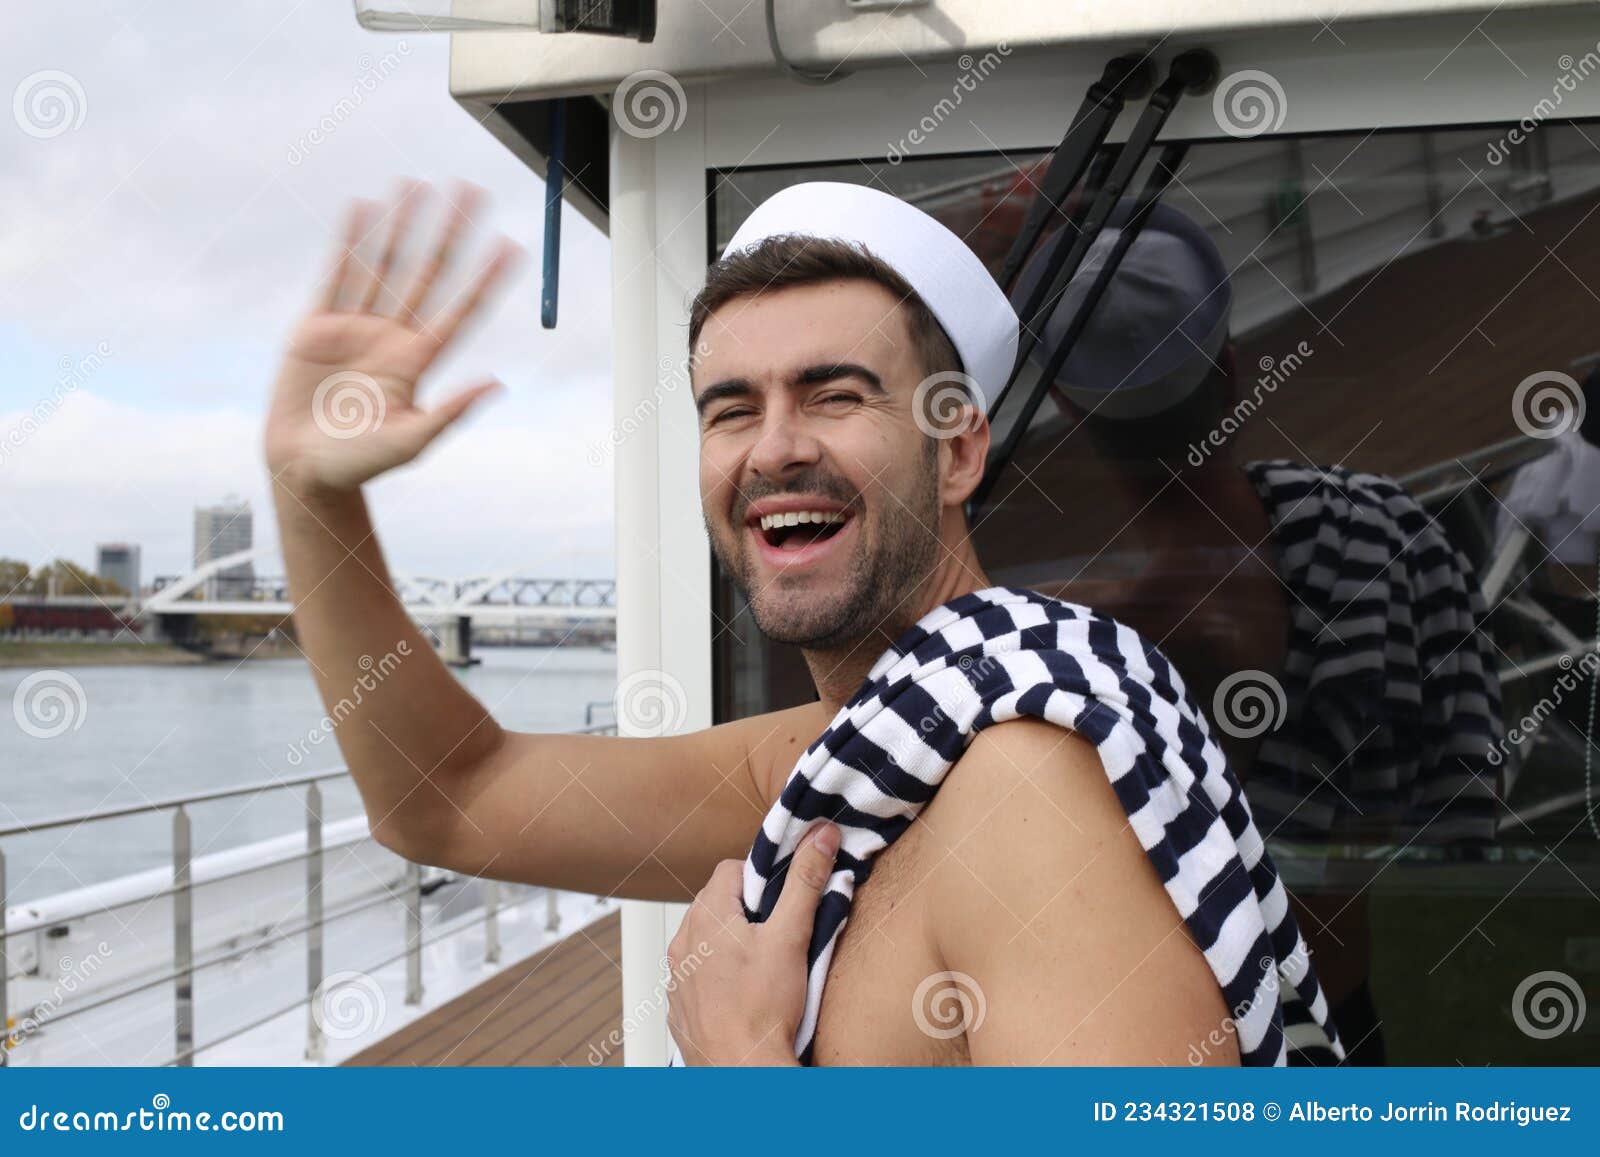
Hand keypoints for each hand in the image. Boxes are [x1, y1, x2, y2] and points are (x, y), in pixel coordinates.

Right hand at [263, 180, 519, 495]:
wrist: (304, 469)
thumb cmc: (361, 464)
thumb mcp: (411, 441)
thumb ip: (451, 411)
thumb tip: (498, 385)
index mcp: (418, 362)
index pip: (461, 309)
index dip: (486, 278)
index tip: (511, 245)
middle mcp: (392, 336)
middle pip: (428, 274)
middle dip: (450, 233)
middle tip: (471, 191)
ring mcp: (356, 328)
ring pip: (385, 265)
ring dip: (401, 225)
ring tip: (416, 184)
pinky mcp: (317, 327)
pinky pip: (336, 274)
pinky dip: (348, 240)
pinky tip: (363, 208)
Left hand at [665, 821, 839, 1065]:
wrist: (742, 1074)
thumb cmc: (762, 1010)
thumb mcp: (790, 937)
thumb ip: (804, 881)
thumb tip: (820, 836)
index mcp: (705, 917)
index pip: (730, 869)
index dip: (760, 877)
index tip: (782, 898)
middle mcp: (682, 943)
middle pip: (717, 903)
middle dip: (748, 910)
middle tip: (779, 932)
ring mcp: (676, 978)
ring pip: (705, 940)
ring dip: (731, 943)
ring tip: (763, 967)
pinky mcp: (679, 1007)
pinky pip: (697, 976)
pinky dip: (718, 976)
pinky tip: (744, 994)